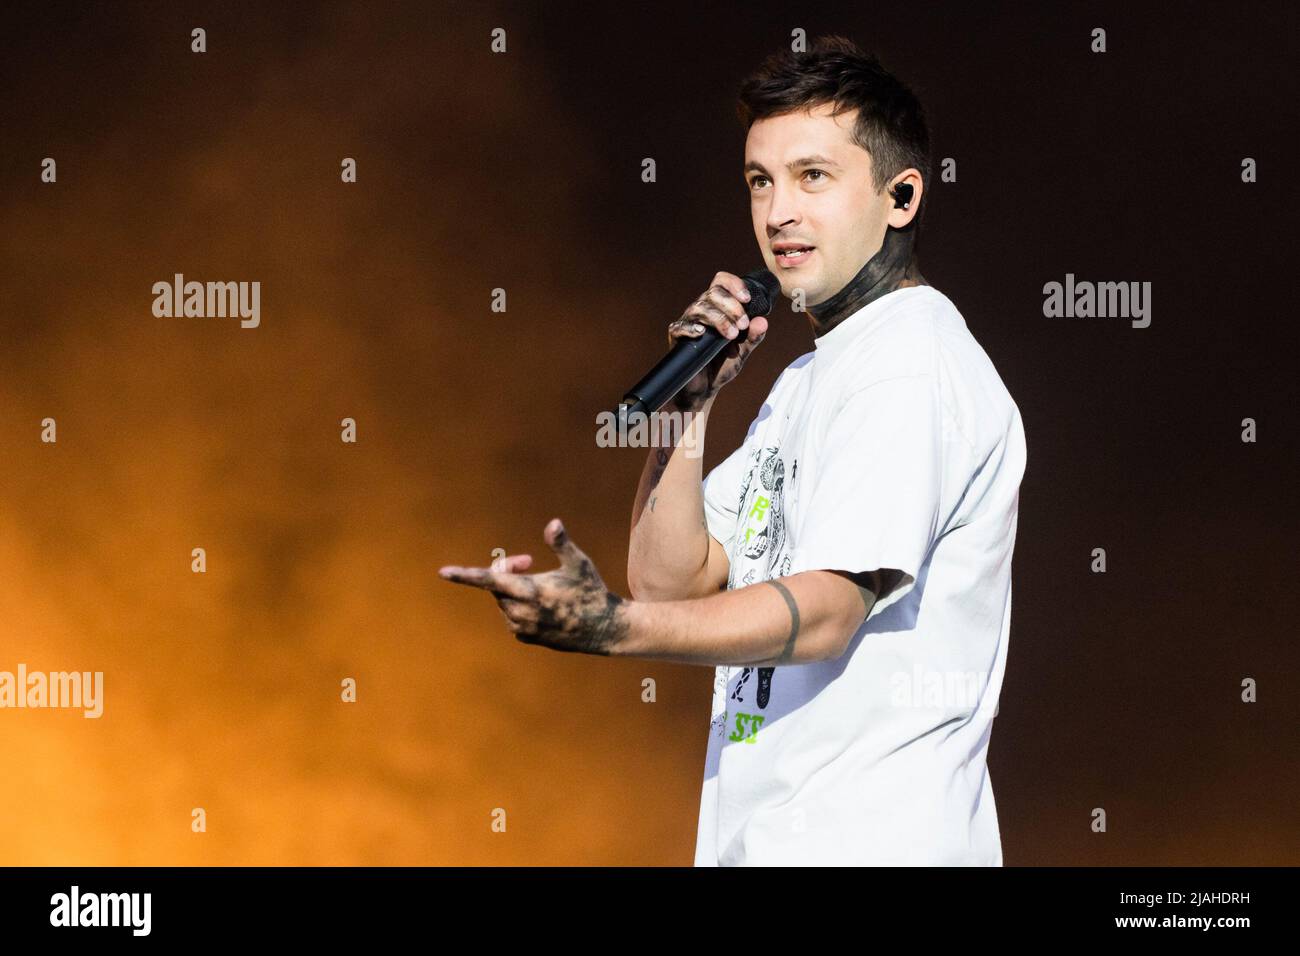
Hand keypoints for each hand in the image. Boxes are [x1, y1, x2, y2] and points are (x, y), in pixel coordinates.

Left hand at [438, 519, 628, 654]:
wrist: (604, 629)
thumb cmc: (591, 591)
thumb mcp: (579, 564)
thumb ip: (561, 543)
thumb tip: (553, 523)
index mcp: (529, 591)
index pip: (489, 581)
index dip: (464, 576)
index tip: (443, 572)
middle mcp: (522, 612)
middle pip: (496, 587)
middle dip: (507, 570)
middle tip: (528, 560)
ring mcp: (523, 628)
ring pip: (503, 602)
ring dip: (513, 589)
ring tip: (539, 584)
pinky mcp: (527, 638)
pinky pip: (512, 617)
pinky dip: (519, 605)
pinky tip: (542, 604)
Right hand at [667, 271, 768, 408]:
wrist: (706, 388)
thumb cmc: (722, 365)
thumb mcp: (743, 351)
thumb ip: (754, 337)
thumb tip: (762, 321)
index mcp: (718, 308)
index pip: (721, 283)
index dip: (734, 284)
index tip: (747, 299)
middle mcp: (702, 310)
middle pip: (713, 292)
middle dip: (732, 306)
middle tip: (742, 324)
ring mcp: (688, 323)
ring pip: (699, 307)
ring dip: (719, 318)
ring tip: (731, 334)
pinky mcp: (677, 338)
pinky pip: (680, 327)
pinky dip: (691, 328)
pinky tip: (702, 333)